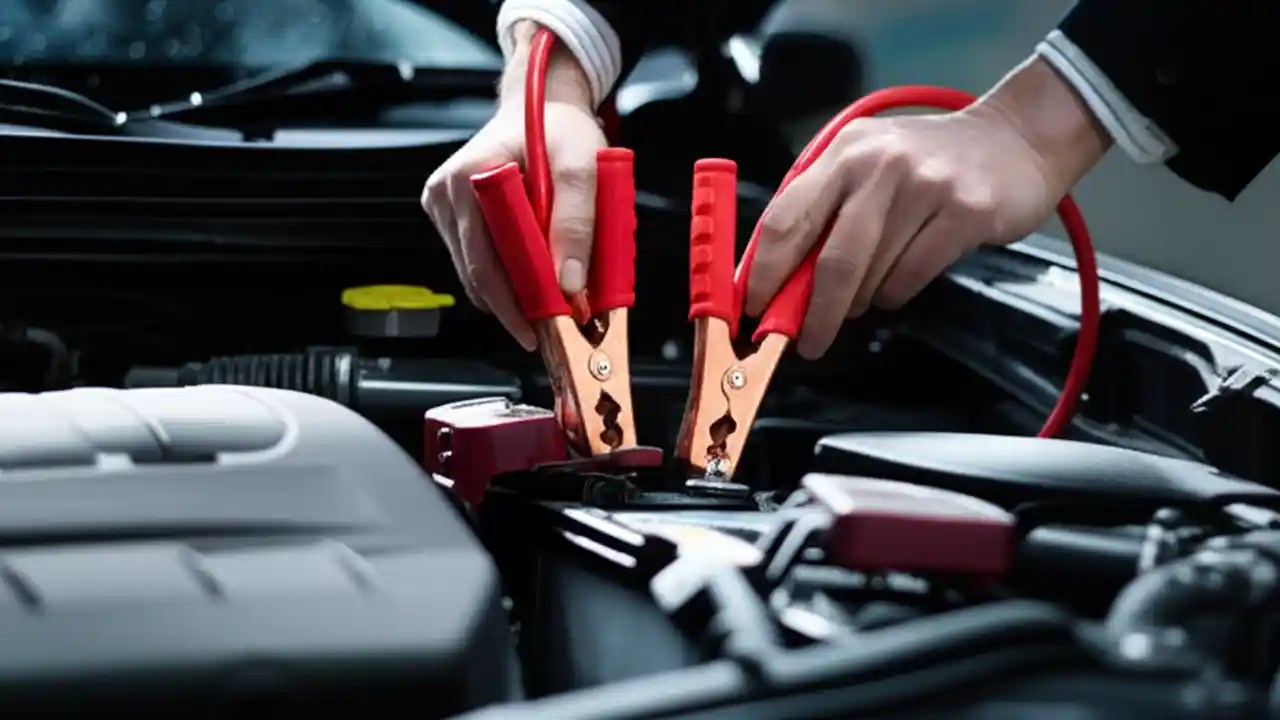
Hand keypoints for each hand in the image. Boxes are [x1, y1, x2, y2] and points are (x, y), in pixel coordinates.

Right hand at [422, 23, 603, 350]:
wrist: (542, 104)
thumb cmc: (559, 128)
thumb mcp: (582, 166)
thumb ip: (577, 223)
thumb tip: (569, 285)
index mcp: (469, 179)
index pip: (486, 264)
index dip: (515, 304)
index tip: (542, 330)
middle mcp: (446, 194)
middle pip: (479, 275)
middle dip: (518, 305)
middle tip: (555, 324)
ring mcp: (445, 205)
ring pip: (479, 273)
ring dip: (515, 291)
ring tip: (552, 298)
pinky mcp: (452, 215)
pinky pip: (480, 260)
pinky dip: (508, 274)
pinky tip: (535, 273)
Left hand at [744, 57, 1110, 358]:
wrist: (1016, 136)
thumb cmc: (928, 159)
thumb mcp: (867, 160)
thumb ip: (822, 206)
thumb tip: (776, 274)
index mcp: (842, 153)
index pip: (785, 218)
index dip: (764, 272)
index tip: (755, 306)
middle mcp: (879, 166)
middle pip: (830, 260)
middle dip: (811, 313)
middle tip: (804, 340)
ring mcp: (925, 188)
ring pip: (871, 276)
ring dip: (856, 302)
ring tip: (858, 301)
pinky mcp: (964, 214)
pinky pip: (910, 278)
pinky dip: (892, 295)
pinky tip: (893, 286)